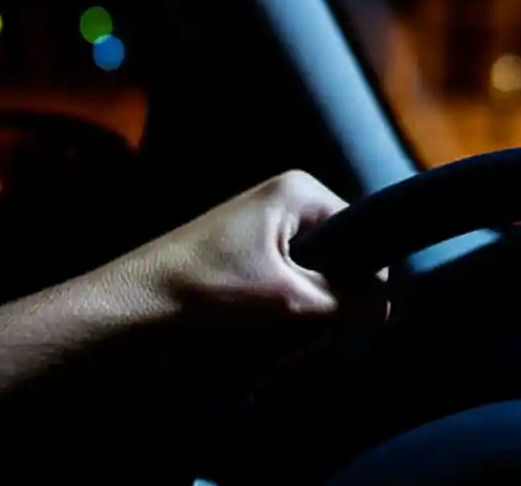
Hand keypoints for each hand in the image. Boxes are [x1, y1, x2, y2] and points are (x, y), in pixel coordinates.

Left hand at [121, 170, 368, 316]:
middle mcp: (284, 195)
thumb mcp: (289, 300)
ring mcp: (263, 219)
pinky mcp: (245, 245)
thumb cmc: (206, 290)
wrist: (133, 303)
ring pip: (312, 272)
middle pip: (338, 254)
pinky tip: (258, 327)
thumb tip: (386, 307)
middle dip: (326, 297)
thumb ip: (348, 302)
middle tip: (300, 326)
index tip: (341, 313)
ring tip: (274, 329)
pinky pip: (287, 276)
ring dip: (302, 307)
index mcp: (299, 190)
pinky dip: (280, 306)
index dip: (361, 279)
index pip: (363, 233)